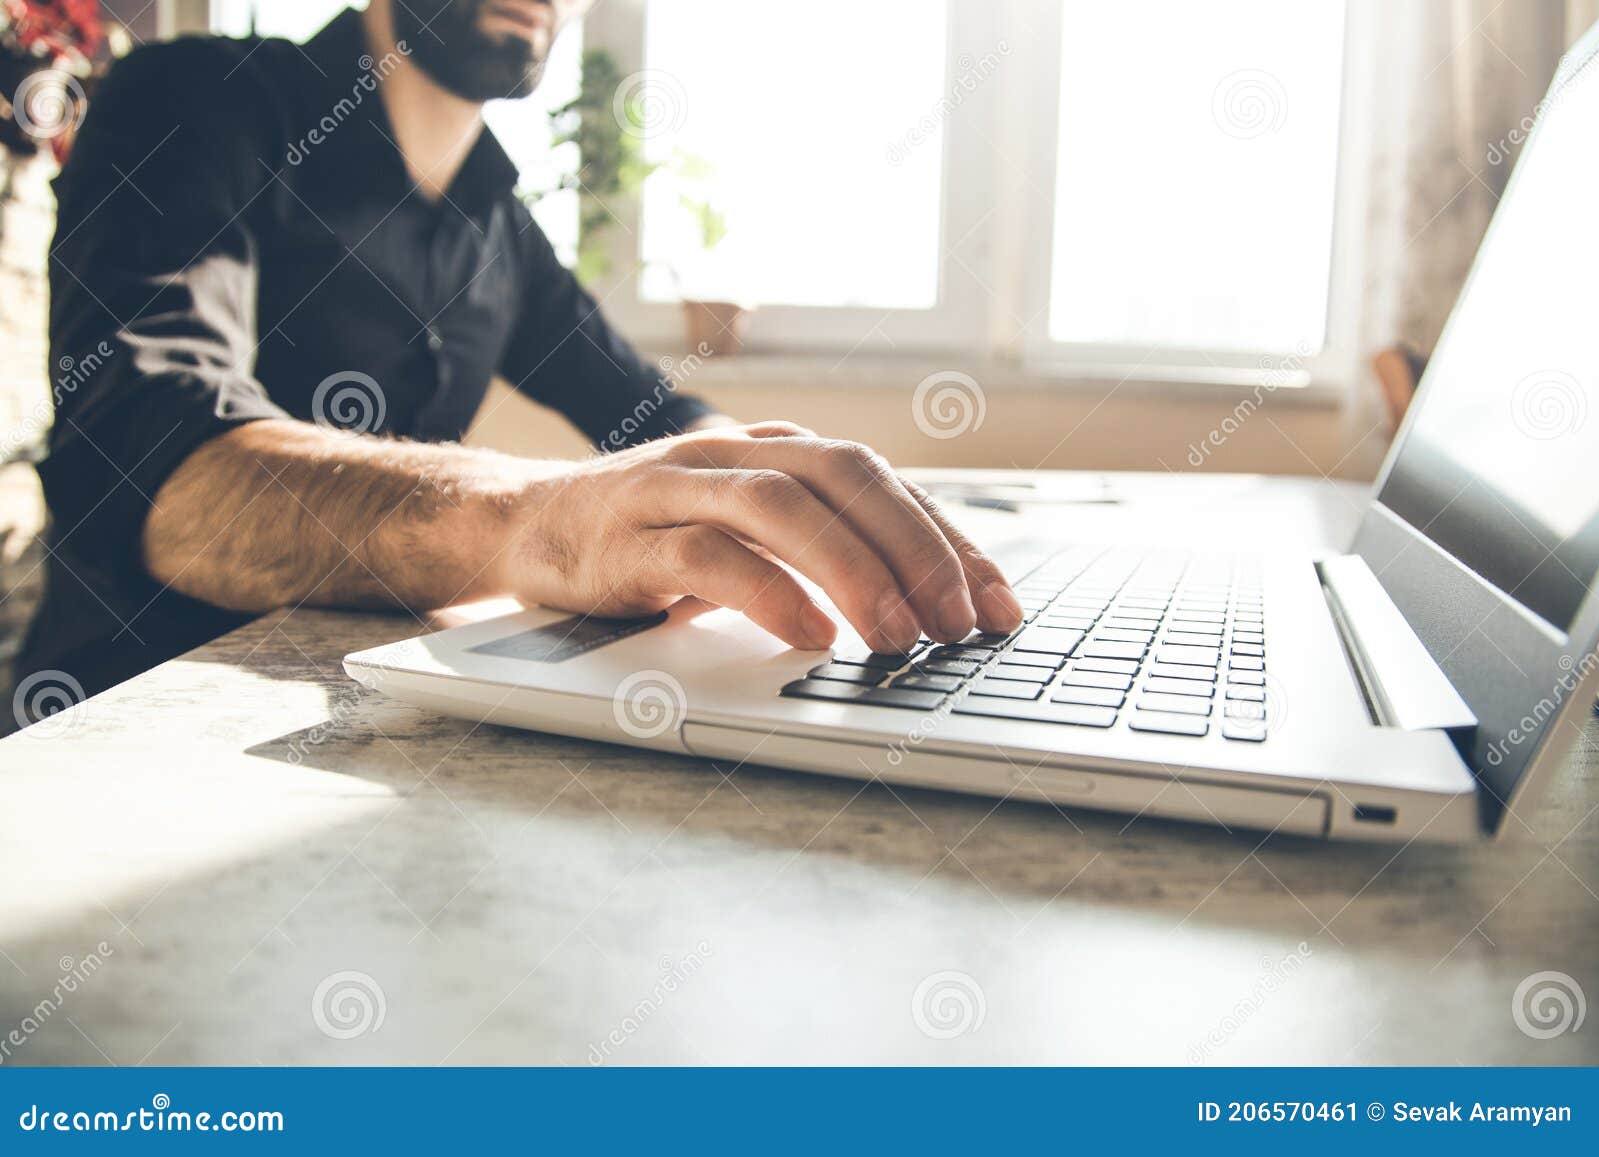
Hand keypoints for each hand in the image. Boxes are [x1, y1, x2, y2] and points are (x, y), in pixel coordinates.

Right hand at [495, 421, 1023, 651]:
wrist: (527, 524)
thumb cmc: (654, 538)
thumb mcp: (750, 534)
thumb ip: (821, 549)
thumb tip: (928, 602)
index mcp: (776, 450)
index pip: (884, 481)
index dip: (949, 541)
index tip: (1000, 606)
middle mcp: (733, 452)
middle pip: (846, 477)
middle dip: (917, 549)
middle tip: (961, 623)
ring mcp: (677, 486)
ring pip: (782, 507)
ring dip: (853, 570)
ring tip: (898, 635)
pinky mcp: (627, 536)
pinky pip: (706, 556)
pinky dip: (765, 593)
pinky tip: (808, 634)